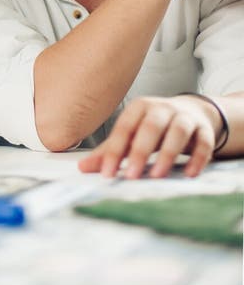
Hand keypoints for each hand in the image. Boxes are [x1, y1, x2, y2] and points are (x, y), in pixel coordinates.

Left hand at [78, 95, 217, 179]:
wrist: (191, 112)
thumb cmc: (154, 127)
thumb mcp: (132, 134)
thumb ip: (110, 151)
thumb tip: (81, 167)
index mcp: (139, 108)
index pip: (124, 128)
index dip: (115, 151)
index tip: (108, 173)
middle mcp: (162, 109)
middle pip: (151, 126)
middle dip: (141, 151)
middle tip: (132, 176)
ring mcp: (184, 117)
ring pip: (177, 131)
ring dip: (168, 153)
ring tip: (158, 175)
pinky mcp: (203, 130)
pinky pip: (203, 142)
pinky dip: (197, 158)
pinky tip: (190, 174)